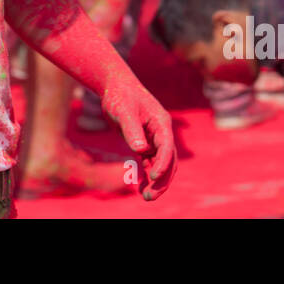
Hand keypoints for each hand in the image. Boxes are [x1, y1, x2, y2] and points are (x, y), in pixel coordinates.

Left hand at [100, 77, 175, 200]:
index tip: (152, 176)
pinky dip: (146, 175)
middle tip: (150, 196)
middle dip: (162, 179)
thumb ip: (132, 130)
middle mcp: (161, 132)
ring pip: (160, 164)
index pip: (167, 147)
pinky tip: (140, 187)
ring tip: (146, 197)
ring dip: (156, 181)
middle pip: (169, 160)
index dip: (162, 163)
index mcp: (161, 123)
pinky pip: (149, 162)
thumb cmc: (120, 95)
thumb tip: (141, 150)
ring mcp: (153, 138)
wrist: (115, 87)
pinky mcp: (144, 142)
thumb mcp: (124, 111)